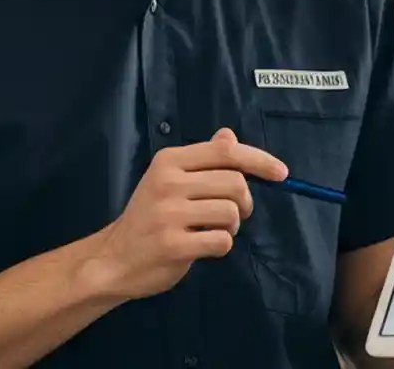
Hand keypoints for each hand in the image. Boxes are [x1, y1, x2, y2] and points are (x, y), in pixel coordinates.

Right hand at [87, 128, 287, 299]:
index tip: (281, 173)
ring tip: (213, 230)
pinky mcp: (173, 245)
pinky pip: (222, 241)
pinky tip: (203, 246)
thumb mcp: (168, 180)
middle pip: (235, 183)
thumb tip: (229, 136)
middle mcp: (168, 183)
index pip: (226, 152)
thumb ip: (202, 160)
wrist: (112, 258)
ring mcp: (169, 214)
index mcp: (169, 161)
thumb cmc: (147, 217)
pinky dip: (222, 246)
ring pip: (231, 213)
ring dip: (233, 226)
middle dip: (245, 202)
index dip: (259, 160)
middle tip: (235, 214)